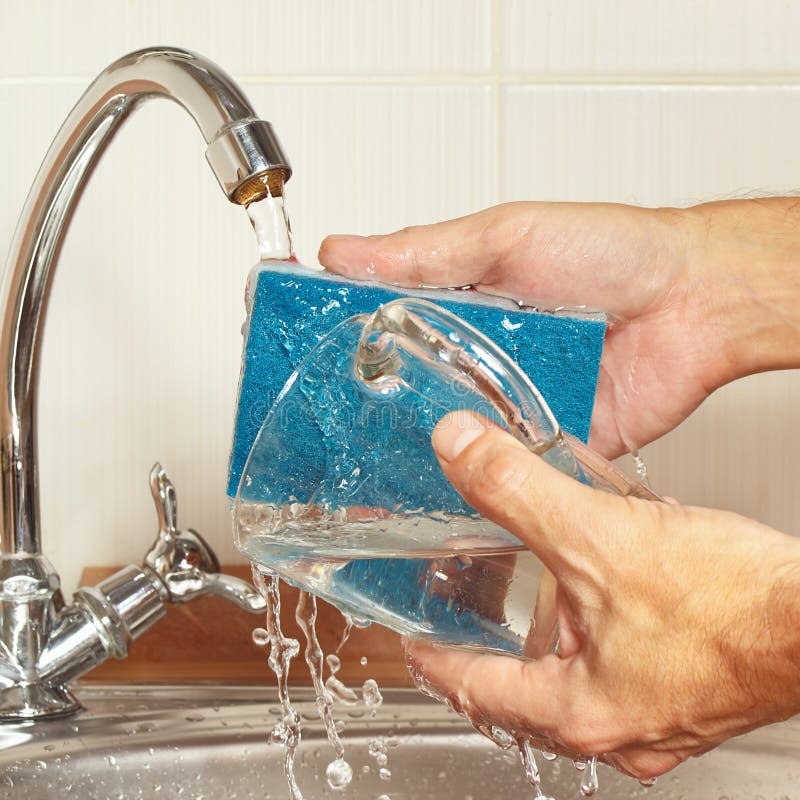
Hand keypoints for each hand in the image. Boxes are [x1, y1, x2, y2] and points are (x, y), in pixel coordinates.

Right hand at [320, 200, 799, 456]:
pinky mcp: (534, 444)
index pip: (372, 318)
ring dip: (399, 446)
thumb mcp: (509, 235)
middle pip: (396, 384)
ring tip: (346, 466)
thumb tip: (344, 251)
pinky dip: (462, 482)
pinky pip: (489, 471)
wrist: (693, 305)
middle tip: (304, 418)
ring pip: (435, 432)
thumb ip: (427, 252)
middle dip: (351, 403)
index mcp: (456, 300)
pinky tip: (425, 492)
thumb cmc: (614, 254)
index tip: (281, 342)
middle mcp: (471, 355)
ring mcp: (499, 401)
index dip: (328, 332)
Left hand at [402, 411, 799, 778]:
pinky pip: (616, 674)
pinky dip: (591, 642)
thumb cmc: (734, 603)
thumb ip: (516, 491)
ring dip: (541, 650)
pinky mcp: (689, 697)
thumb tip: (459, 451)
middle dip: (485, 657)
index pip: (477, 691)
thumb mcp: (597, 534)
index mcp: (580, 711)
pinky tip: (599, 603)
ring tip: (522, 609)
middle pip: (521, 698)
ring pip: (572, 688)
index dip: (436, 660)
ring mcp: (656, 719)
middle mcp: (617, 729)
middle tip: (461, 625)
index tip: (414, 643)